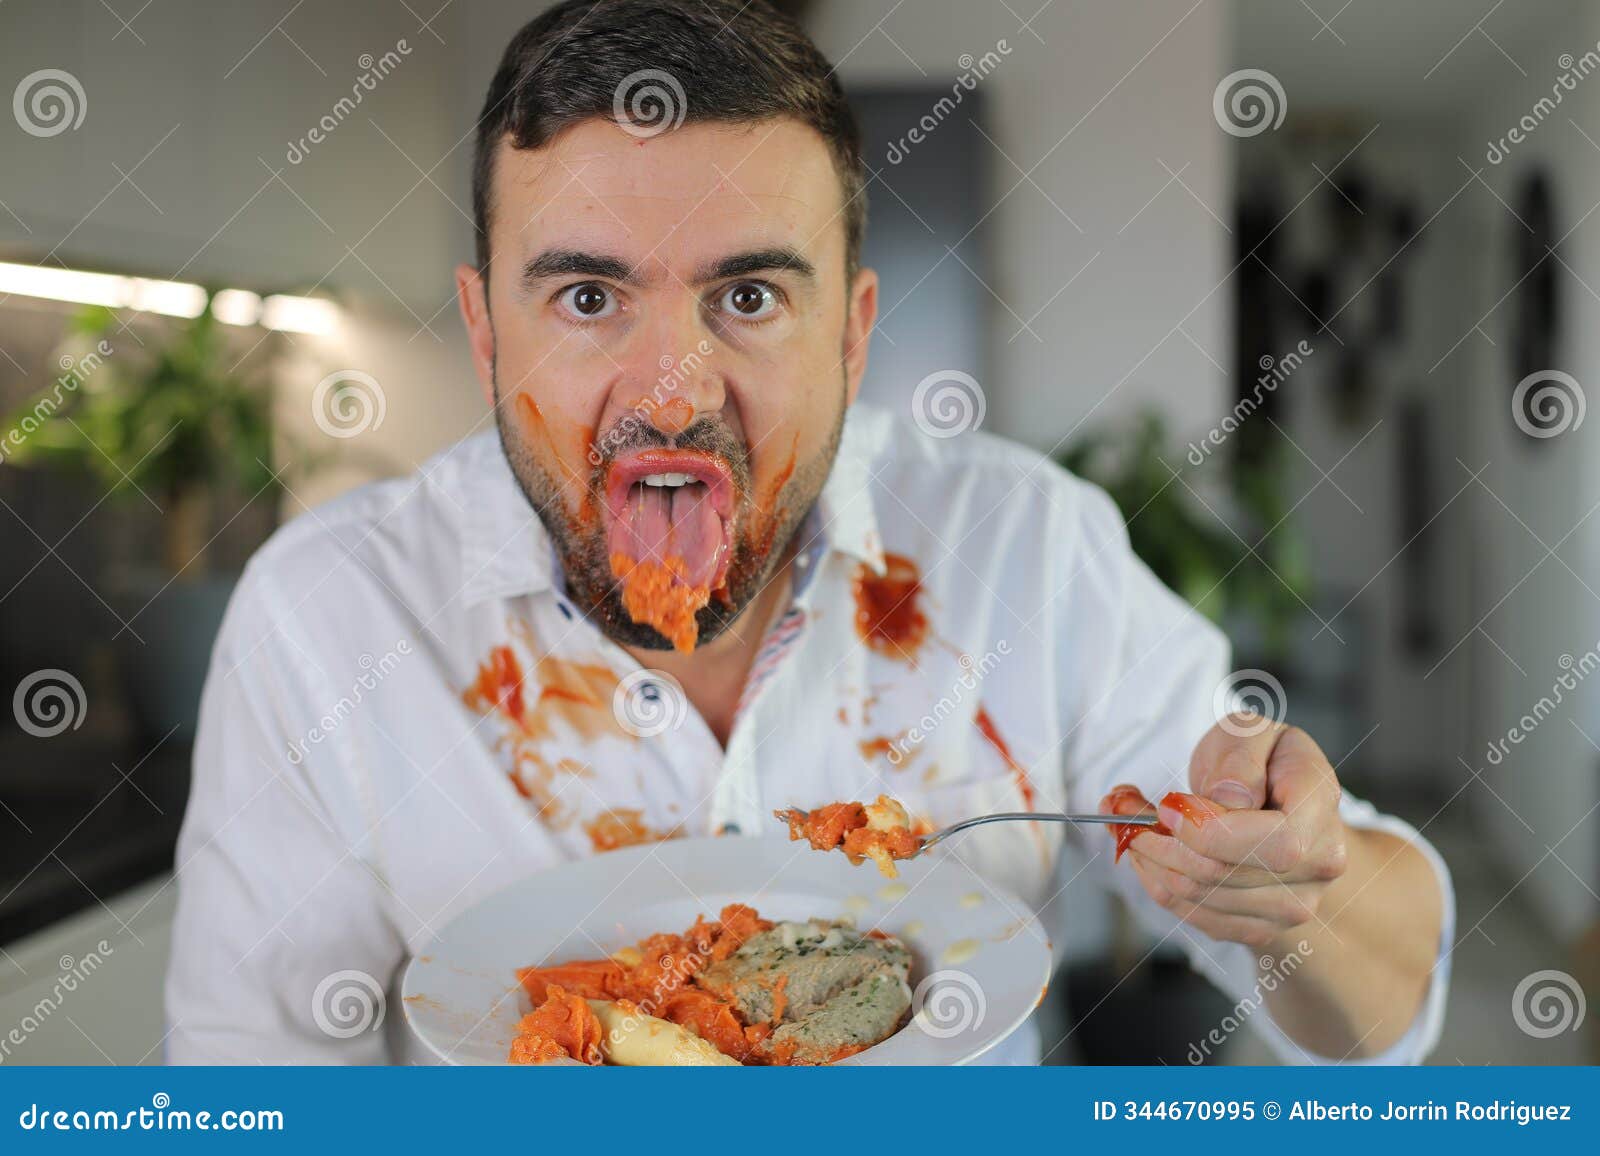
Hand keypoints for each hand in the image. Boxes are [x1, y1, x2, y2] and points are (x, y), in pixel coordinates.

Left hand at [1101, 716, 1348, 949]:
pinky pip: (1190, 912)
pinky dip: (1155, 879)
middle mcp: (1317, 867)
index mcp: (1320, 811)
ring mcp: (1291, 905)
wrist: (1281, 804)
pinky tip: (1149, 849)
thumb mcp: (1252, 732)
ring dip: (1148, 857)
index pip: (1275, 843)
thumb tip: (1228, 800)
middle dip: (1157, 838)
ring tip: (1131, 821)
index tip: (1166, 805)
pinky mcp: (1257, 927)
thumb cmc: (1262, 761)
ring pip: (1197, 894)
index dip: (1211, 831)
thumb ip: (1241, 759)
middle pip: (1222, 872)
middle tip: (1120, 805)